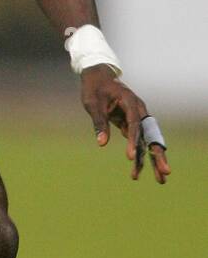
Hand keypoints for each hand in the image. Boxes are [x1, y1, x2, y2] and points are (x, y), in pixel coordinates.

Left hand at [81, 66, 170, 183]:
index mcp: (130, 102)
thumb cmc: (94, 89)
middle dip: (158, 155)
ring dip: (153, 160)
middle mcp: (139, 110)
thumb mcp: (93, 104)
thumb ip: (99, 122)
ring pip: (147, 141)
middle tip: (165, 173)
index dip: (133, 140)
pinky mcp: (132, 124)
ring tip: (160, 180)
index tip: (130, 157)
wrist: (98, 77)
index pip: (134, 123)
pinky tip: (137, 172)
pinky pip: (138, 142)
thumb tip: (102, 143)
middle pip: (151, 135)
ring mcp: (138, 118)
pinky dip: (140, 156)